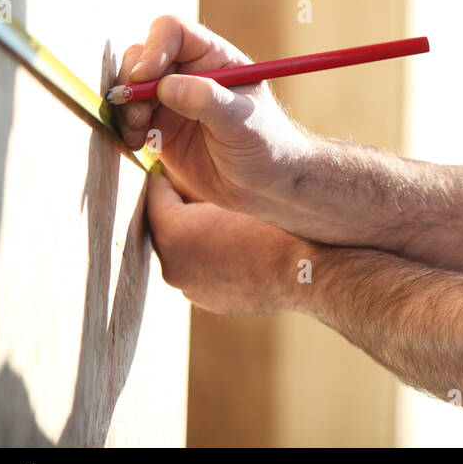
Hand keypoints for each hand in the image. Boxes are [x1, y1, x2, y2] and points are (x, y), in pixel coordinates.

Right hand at [115, 15, 312, 217]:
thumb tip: (166, 86)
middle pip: (142, 55)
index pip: (174, 32)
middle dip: (132, 81)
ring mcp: (171, 99)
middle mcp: (190, 72)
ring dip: (125, 106)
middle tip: (138, 112)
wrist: (264, 186)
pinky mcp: (159, 126)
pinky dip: (123, 127)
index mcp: (215, 58)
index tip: (145, 77)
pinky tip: (136, 144)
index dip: (155, 47)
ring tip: (138, 133)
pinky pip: (127, 116)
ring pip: (130, 86)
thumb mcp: (243, 121)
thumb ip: (207, 101)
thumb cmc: (266, 145)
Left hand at [146, 169, 308, 315]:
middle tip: (204, 188)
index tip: (182, 163)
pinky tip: (238, 244)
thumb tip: (183, 174)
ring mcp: (190, 288)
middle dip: (181, 206)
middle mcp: (171, 265)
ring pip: (184, 249)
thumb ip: (200, 184)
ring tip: (225, 218)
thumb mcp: (235, 193)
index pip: (157, 193)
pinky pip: (202, 269)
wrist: (305, 272)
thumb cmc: (275, 228)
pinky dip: (212, 256)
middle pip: (167, 224)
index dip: (170, 173)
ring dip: (196, 233)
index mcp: (172, 233)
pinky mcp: (209, 300)